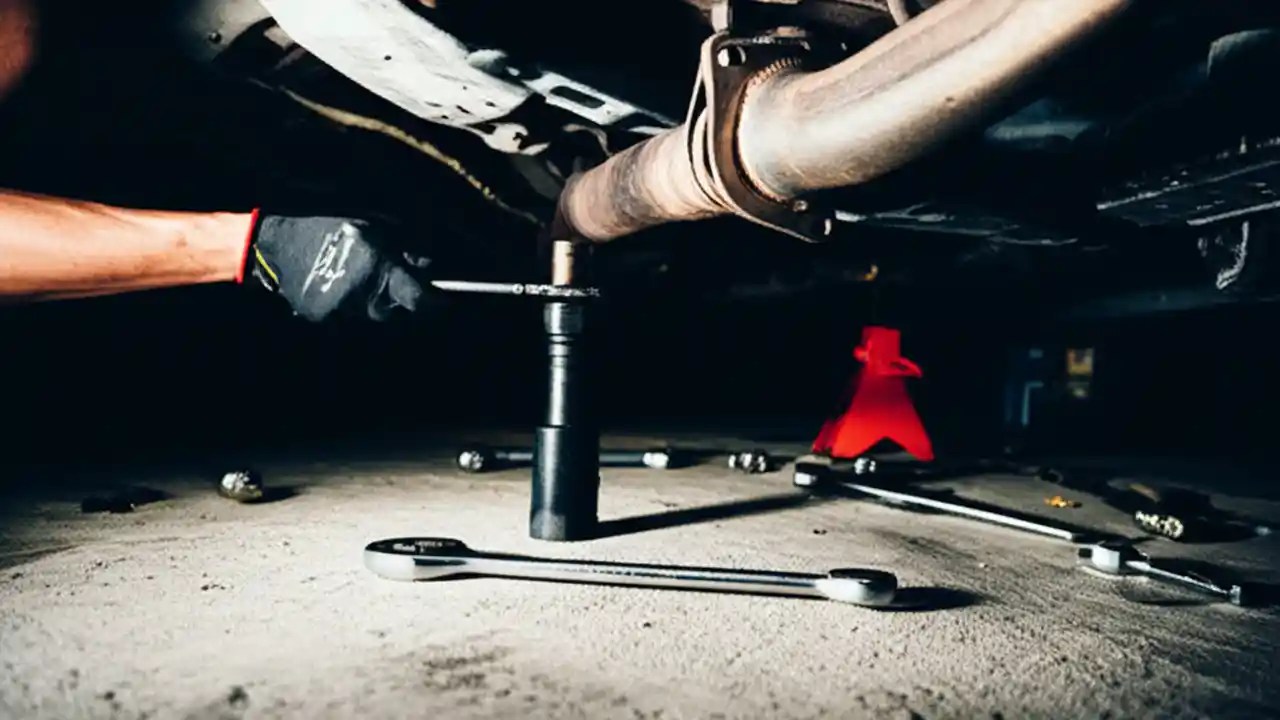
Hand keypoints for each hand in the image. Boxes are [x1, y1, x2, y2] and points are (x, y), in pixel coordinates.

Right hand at [241, 212, 430, 321]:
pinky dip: (350, 308)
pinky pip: (348, 320)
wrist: (278, 244)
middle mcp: (360, 290)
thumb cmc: (331, 230)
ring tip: (357, 280)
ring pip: (371, 317)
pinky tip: (338, 288)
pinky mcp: (323, 317)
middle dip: (396, 300)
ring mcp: (340, 307)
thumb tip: (430, 268)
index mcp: (375, 265)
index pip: (417, 298)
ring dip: (372, 303)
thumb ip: (405, 249)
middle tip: (388, 282)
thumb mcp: (372, 227)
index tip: (442, 303)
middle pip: (394, 311)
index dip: (433, 303)